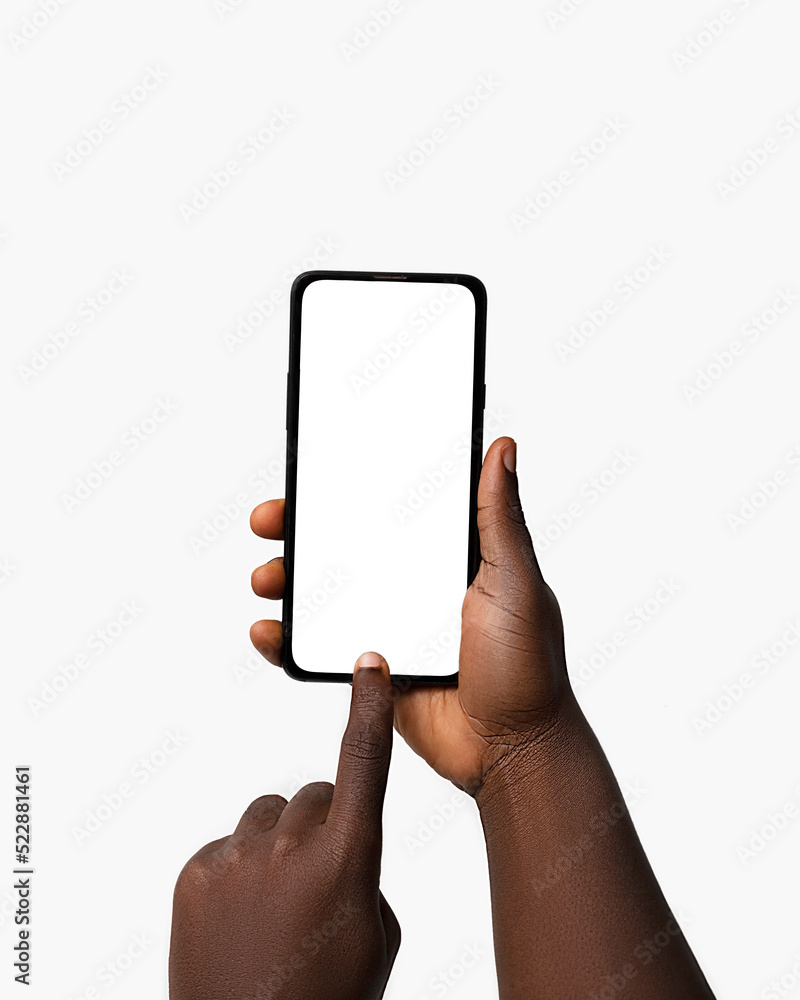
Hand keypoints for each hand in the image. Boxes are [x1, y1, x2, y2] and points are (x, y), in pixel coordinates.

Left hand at [169, 655, 400, 999]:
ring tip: (276, 906)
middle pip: (314, 796)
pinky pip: (231, 843)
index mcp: (347, 861)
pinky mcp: (196, 871)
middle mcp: (291, 850)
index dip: (369, 709)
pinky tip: (243, 916)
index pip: (364, 764)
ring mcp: (238, 858)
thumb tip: (334, 844)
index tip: (369, 667)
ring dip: (279, 845)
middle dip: (322, 826)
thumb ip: (362, 870)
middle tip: (316, 882)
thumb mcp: (375, 936)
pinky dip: (242, 868)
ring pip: (270, 817)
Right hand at [249, 437, 574, 796]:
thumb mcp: (517, 581)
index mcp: (448, 558)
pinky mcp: (373, 669)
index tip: (313, 472)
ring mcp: (390, 628)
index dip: (350, 489)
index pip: (391, 510)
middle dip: (301, 531)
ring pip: (325, 597)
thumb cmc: (528, 665)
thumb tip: (503, 448)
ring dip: (286, 582)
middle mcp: (414, 586)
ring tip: (266, 578)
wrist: (513, 751)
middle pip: (346, 548)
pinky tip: (268, 632)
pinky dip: (287, 642)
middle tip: (270, 520)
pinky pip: (321, 651)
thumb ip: (500, 519)